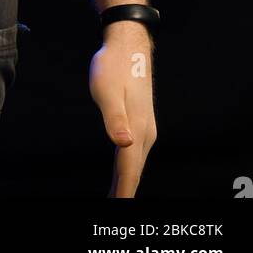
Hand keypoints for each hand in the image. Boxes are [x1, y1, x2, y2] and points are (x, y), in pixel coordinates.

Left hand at [88, 24, 156, 196]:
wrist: (128, 44)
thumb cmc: (114, 65)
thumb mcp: (106, 89)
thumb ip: (114, 117)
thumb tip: (124, 143)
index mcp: (138, 128)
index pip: (129, 169)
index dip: (123, 191)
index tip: (116, 207)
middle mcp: (145, 132)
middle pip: (133, 170)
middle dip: (125, 192)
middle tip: (114, 207)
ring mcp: (145, 127)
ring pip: (135, 162)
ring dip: (127, 182)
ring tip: (117, 197)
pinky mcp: (141, 121)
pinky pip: (134, 152)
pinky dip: (128, 167)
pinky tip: (123, 171)